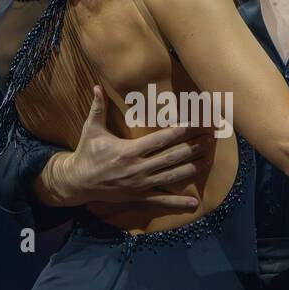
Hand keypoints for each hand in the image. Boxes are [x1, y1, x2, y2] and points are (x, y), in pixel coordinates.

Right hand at [60, 85, 212, 210]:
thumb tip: (96, 86)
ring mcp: (140, 184)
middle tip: (211, 139)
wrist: (77, 183)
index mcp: (129, 151)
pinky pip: (161, 201)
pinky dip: (178, 202)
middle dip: (194, 147)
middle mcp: (138, 168)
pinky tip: (194, 203)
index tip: (196, 124)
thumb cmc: (87, 154)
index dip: (180, 131)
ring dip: (193, 168)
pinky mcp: (139, 197)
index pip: (161, 140)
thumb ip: (97, 108)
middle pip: (172, 157)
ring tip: (209, 159)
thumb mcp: (91, 130)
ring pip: (172, 176)